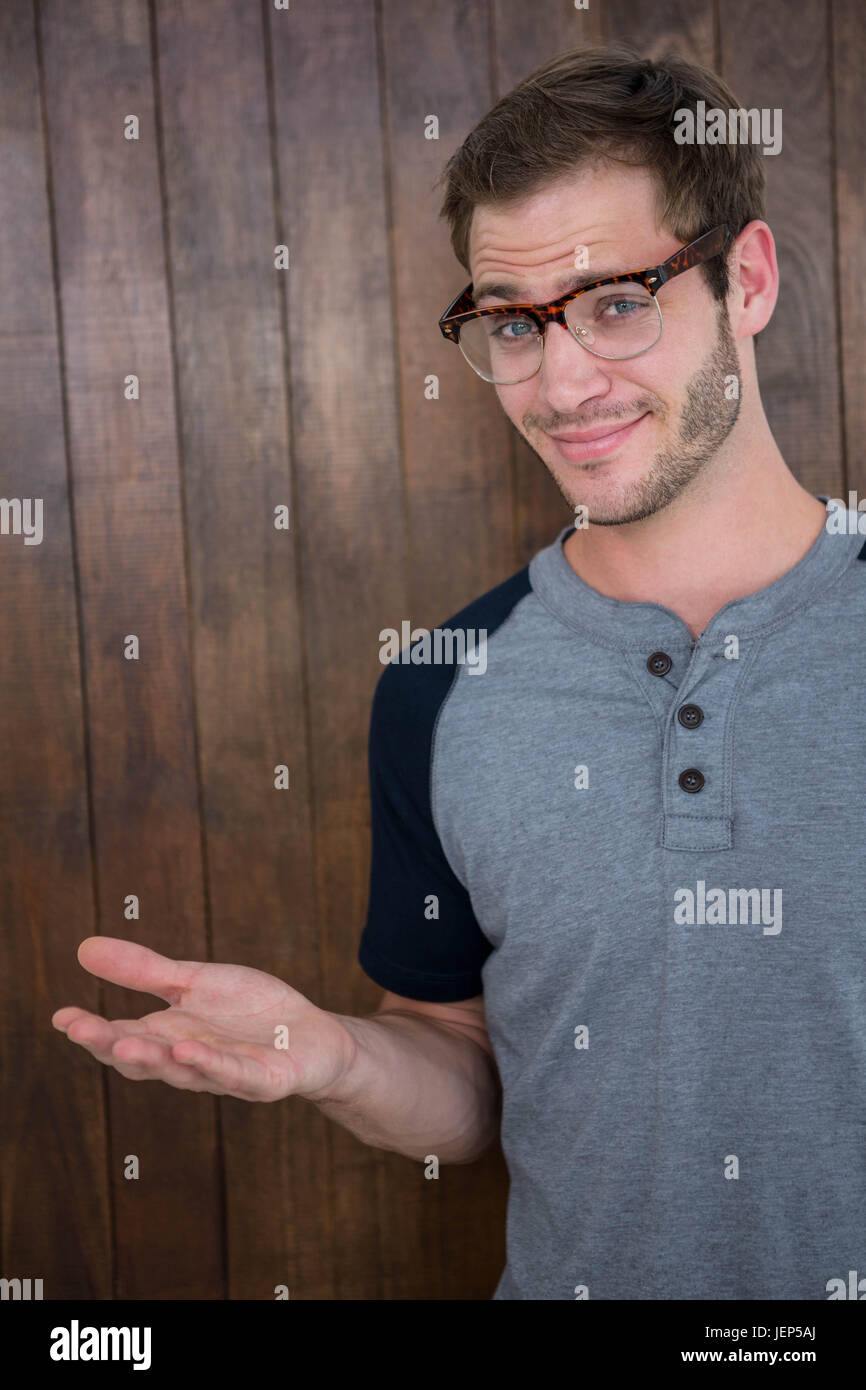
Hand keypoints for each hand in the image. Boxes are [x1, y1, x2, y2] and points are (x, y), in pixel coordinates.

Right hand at [52, 937, 355, 1102]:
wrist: (313, 1035)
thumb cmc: (249, 1012)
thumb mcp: (193, 982)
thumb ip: (144, 972)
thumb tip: (84, 948)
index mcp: (169, 1038)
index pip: (123, 1038)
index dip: (93, 1031)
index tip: (61, 1016)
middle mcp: (191, 1062)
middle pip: (145, 1059)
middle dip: (112, 1046)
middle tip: (80, 1028)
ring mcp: (227, 1075)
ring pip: (185, 1071)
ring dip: (155, 1059)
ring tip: (126, 1045)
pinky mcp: (265, 1080)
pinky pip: (236, 1075)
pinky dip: (212, 1065)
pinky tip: (189, 1049)